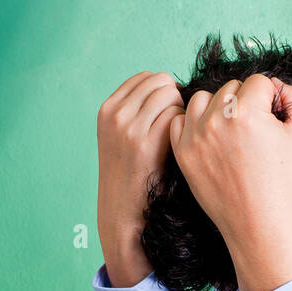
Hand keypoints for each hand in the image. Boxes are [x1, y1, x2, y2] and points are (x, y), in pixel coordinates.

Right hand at [96, 71, 184, 287]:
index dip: (163, 92)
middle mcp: (115, 114)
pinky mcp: (144, 143)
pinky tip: (181, 145)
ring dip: (181, 112)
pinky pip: (176, 116)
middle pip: (160, 81)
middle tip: (177, 126)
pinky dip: (184, 127)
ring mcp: (128, 127)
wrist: (123, 212)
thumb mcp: (122, 137)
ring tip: (178, 136)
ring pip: (170, 94)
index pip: (145, 77)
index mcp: (107, 109)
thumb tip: (171, 88)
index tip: (168, 113)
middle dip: (174, 99)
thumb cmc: (134, 175)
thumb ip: (138, 111)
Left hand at [170, 74, 291, 290]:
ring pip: (203, 99)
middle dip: (245, 102)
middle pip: (231, 87)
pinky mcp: (183, 153)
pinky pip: (180, 120)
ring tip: (232, 132)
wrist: (258, 224)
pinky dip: (194, 124)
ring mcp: (195, 137)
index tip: (272, 121)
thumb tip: (278, 86)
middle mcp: (217, 120)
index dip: (269, 98)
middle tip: (254, 132)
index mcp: (247, 112)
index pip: (257, 81)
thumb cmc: (283, 183)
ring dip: (218, 108)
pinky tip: (211, 138)